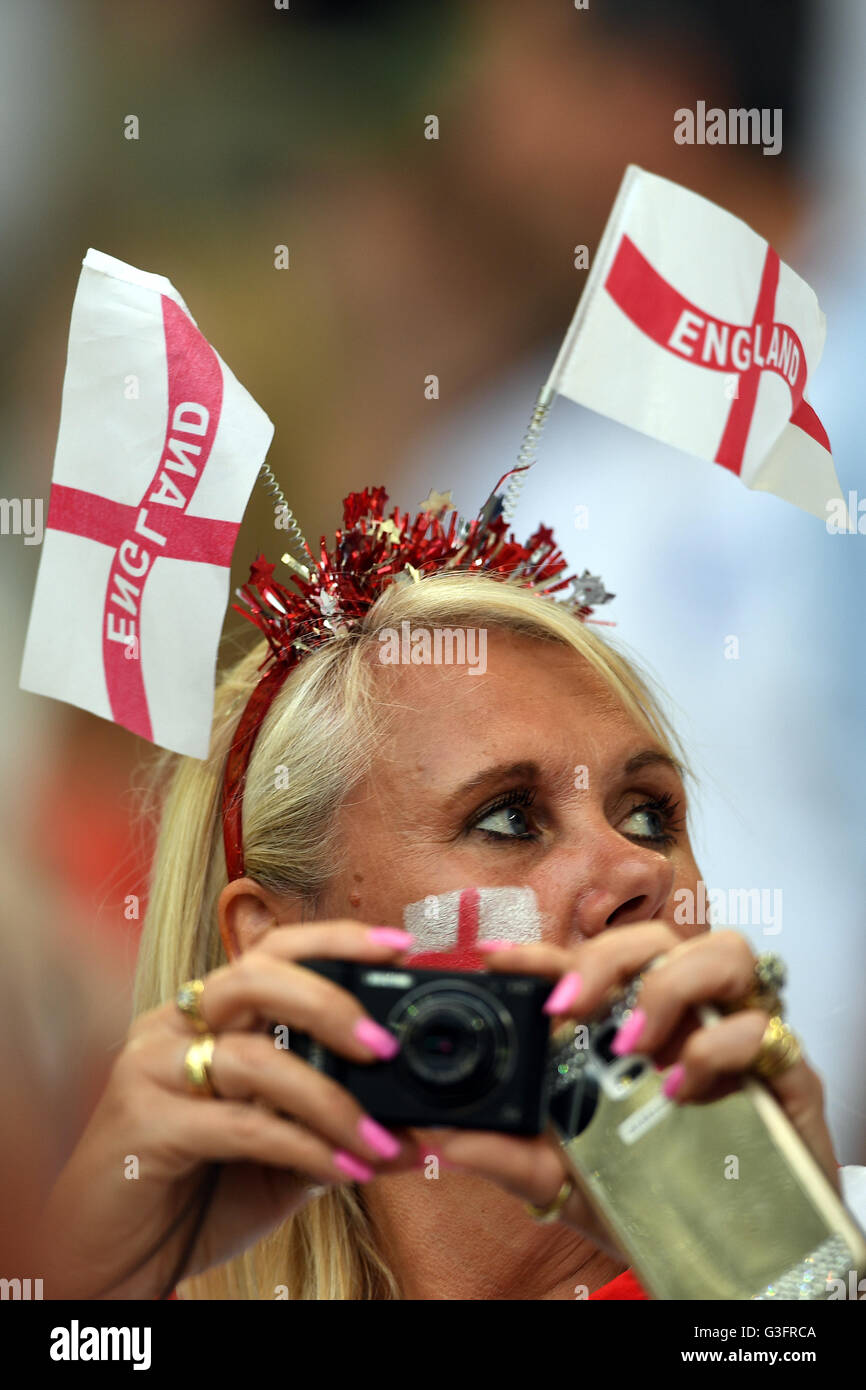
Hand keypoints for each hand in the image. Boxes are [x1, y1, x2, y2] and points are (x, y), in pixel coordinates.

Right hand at [38, 921, 423, 1298]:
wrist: (107, 1262)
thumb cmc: (194, 1197)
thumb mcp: (276, 1157)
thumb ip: (330, 1130)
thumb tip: (413, 1131)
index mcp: (204, 1017)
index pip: (271, 952)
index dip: (336, 941)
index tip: (399, 945)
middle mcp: (172, 1028)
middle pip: (257, 976)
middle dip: (331, 1003)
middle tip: (383, 1046)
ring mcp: (151, 1071)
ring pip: (255, 1058)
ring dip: (332, 1103)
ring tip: (379, 1142)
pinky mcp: (144, 1125)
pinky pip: (242, 1125)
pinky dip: (305, 1148)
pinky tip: (346, 1172)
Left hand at [429, 923, 839, 1244]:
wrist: (723, 1261)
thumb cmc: (645, 1200)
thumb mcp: (565, 1181)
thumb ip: (508, 1157)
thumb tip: (437, 1137)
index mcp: (628, 1027)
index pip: (589, 964)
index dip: (545, 948)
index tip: (497, 958)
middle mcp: (683, 1018)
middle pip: (657, 937)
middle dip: (607, 957)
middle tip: (567, 1006)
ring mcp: (735, 1036)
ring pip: (727, 952)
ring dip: (673, 983)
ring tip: (631, 1039)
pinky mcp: (784, 1073)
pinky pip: (765, 1028)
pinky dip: (718, 1049)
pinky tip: (681, 1090)